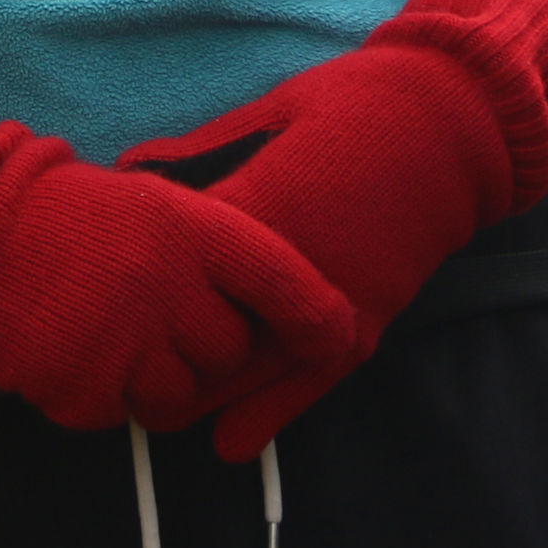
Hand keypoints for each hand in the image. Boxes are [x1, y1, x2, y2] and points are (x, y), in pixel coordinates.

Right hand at [0, 87, 352, 435]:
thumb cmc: (72, 215)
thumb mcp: (153, 200)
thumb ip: (211, 251)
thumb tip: (280, 307)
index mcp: (190, 229)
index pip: (281, 280)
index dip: (318, 315)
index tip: (341, 336)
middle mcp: (167, 286)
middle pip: (231, 353)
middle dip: (207, 348)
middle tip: (160, 318)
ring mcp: (124, 343)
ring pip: (182, 396)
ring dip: (159, 379)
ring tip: (117, 334)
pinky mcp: (84, 390)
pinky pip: (122, 414)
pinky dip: (106, 394)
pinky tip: (78, 348)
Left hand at [118, 0, 547, 459]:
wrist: (451, 126)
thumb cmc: (353, 102)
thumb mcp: (268, 111)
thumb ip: (201, 152)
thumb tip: (130, 171)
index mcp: (262, 203)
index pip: (180, 259)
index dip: (135, 275)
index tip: (96, 279)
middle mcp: (294, 265)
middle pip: (208, 330)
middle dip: (160, 350)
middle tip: (111, 365)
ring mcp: (333, 298)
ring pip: (253, 369)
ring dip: (204, 393)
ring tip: (152, 415)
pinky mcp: (366, 319)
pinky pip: (311, 380)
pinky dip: (270, 414)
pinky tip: (229, 445)